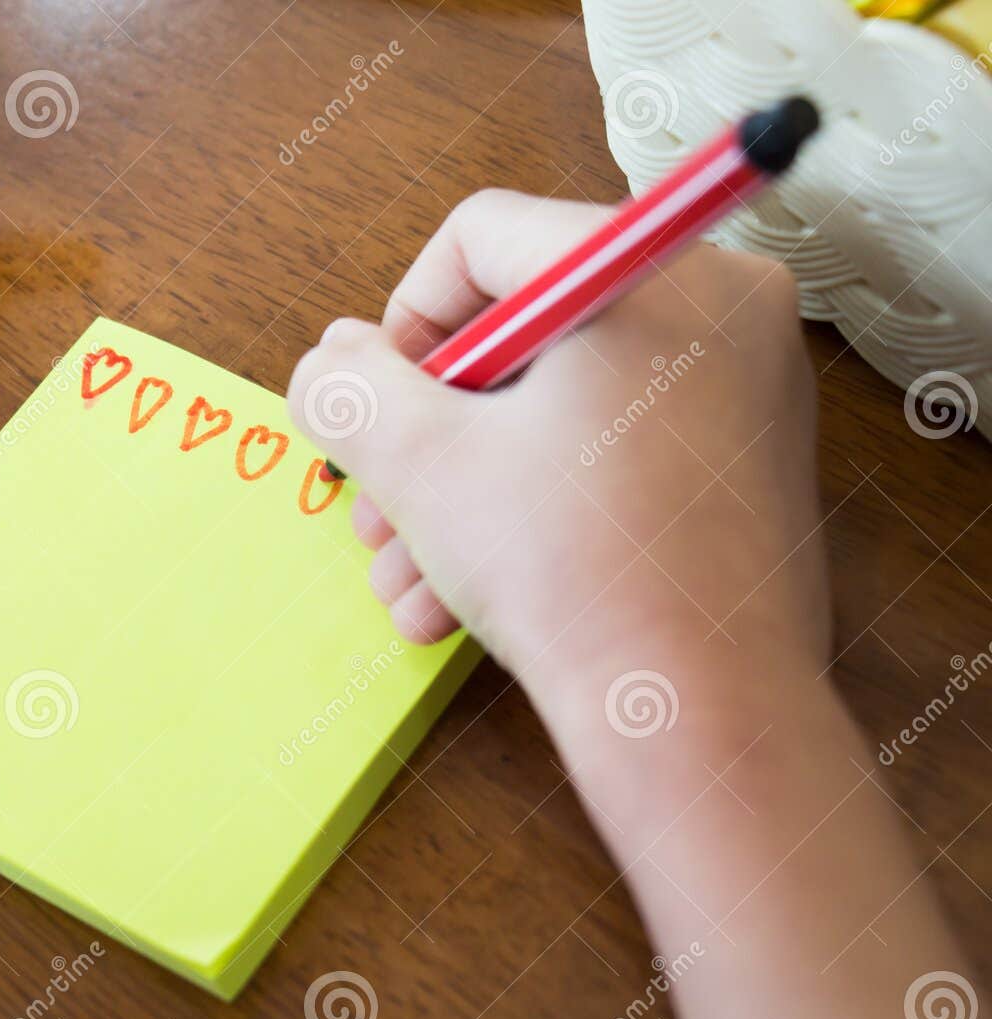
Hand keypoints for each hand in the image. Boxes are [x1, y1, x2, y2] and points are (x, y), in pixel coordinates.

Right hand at [288, 192, 991, 1018]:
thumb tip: (333, 362)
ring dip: (461, 492)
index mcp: (653, 271)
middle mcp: (718, 307)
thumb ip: (350, 390)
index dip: (403, 322)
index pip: (483, 239)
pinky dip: (531, 510)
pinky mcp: (742, 468)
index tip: (375, 411)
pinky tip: (459, 599)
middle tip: (376, 510)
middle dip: (427, 433)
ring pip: (556, 409)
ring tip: (404, 580)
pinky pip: (609, 454)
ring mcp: (742, 391)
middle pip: (519, 333)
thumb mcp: (421, 466)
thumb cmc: (573, 574)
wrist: (703, 721)